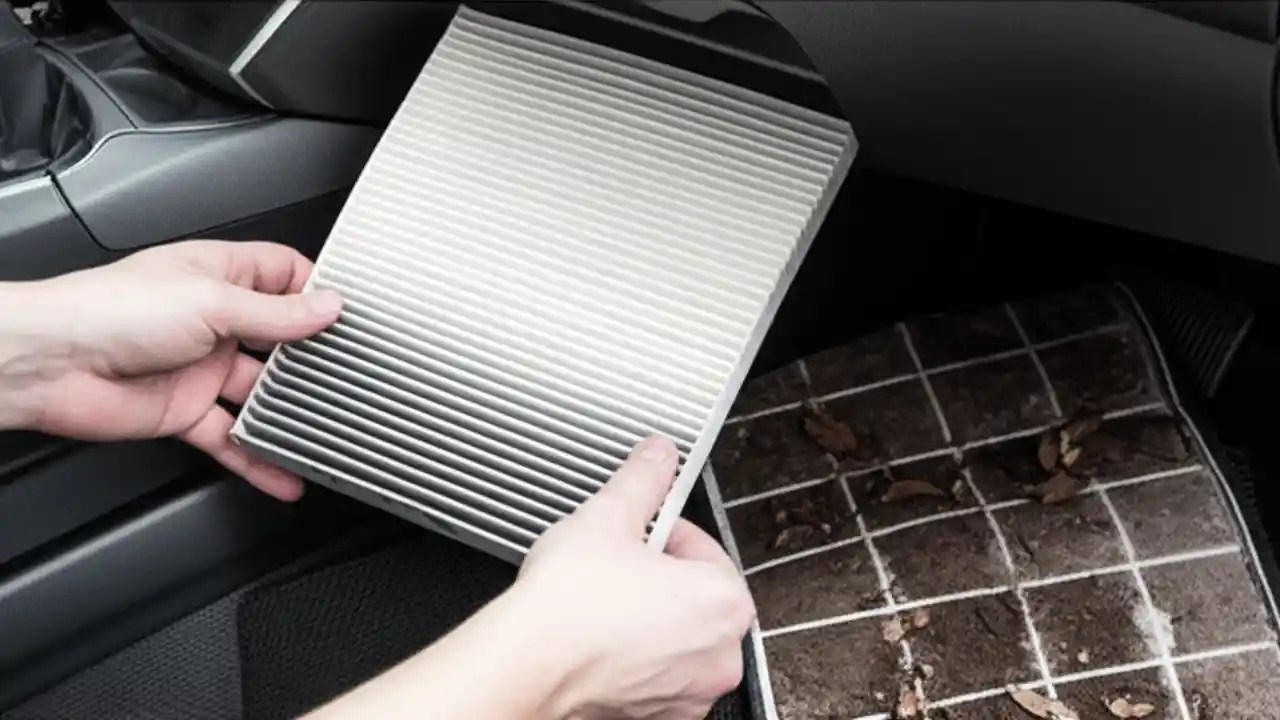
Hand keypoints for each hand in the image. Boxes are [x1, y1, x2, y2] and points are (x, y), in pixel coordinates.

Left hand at [0, 240, 342, 499]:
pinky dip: (258, 459)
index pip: (285, 276)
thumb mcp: (212, 301)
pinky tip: (284, 473)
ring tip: (323, 428)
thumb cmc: (110, 309)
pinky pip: (233, 437)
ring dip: (287, 413)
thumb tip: (328, 307)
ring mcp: (201, 367)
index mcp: (219, 275)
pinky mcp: (186, 410)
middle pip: (279, 339)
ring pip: (259, 394)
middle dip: (309, 357)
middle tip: (347, 374)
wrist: (50, 363)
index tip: (349, 314)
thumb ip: (277, 313)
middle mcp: (214, 319)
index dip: (317, 292)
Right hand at [309, 436, 755, 719]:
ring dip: (647, 615)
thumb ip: (642, 478)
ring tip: (603, 600)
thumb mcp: (608, 516)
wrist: (525, 665)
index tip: (634, 532)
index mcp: (724, 601)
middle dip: (656, 575)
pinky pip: (655, 673)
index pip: (701, 546)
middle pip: (693, 594)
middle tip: (614, 565)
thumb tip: (658, 453)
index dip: (660, 530)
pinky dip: (635, 657)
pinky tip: (600, 638)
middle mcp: (719, 654)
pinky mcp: (658, 716)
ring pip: (674, 635)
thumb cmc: (568, 605)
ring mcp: (690, 692)